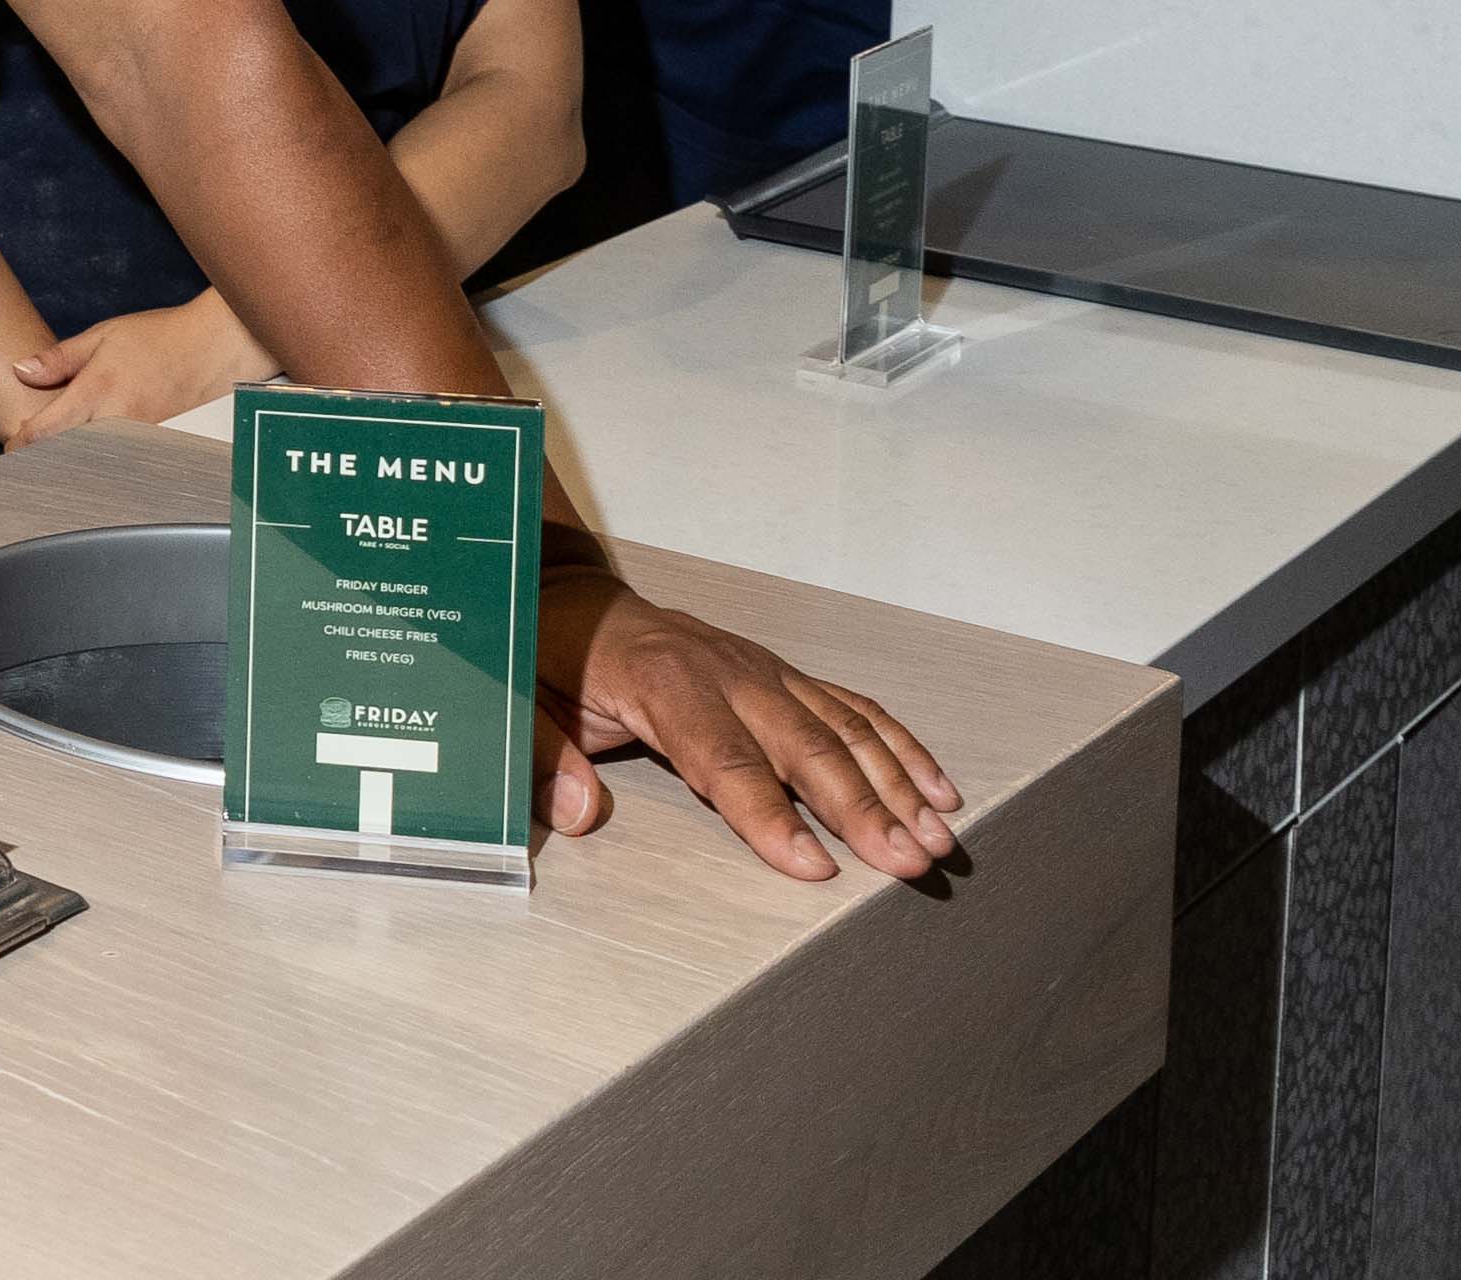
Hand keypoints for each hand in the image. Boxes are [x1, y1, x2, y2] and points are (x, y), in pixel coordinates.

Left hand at [1, 291, 267, 442]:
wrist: (217, 347)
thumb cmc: (160, 338)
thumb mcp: (104, 336)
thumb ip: (60, 358)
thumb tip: (20, 370)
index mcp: (97, 390)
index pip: (46, 431)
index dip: (21, 444)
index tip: (11, 445)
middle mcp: (117, 421)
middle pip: (66, 454)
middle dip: (45, 458)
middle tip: (30, 458)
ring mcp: (140, 440)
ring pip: (94, 463)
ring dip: (74, 463)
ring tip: (61, 460)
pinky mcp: (158, 450)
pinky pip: (123, 463)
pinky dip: (105, 462)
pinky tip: (98, 458)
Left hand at [536, 566, 961, 883]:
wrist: (574, 594)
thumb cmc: (553, 655)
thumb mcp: (522, 700)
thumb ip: (544, 756)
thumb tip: (580, 809)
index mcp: (663, 682)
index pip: (724, 759)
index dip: (769, 815)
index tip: (813, 866)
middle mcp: (728, 671)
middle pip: (805, 745)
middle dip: (863, 809)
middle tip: (907, 863)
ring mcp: (763, 669)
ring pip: (843, 727)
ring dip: (896, 785)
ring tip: (939, 839)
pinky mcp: (783, 674)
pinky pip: (851, 708)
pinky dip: (900, 748)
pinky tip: (937, 789)